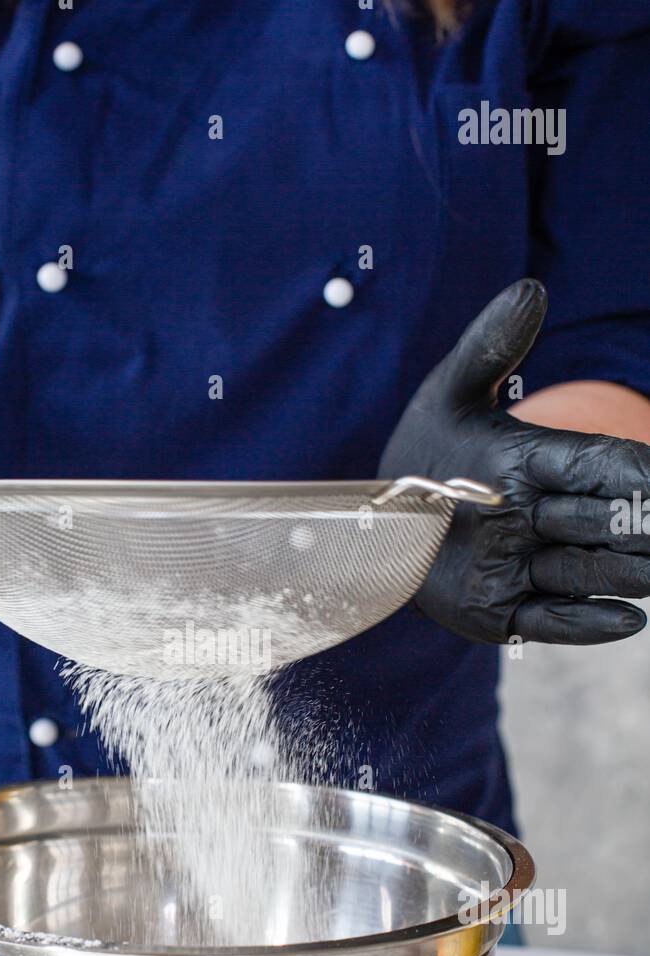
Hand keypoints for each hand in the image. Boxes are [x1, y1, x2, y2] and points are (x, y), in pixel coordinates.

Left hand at [379, 279, 649, 643]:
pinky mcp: (506, 610)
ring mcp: (531, 567)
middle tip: (644, 520)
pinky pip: (559, 620)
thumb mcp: (449, 396)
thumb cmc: (425, 453)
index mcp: (545, 463)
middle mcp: (548, 517)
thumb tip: (532, 288)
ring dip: (625, 569)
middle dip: (635, 522)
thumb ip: (489, 345)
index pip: (609, 464)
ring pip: (597, 571)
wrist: (377, 522)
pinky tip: (626, 618)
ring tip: (649, 567)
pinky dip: (592, 622)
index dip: (640, 471)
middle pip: (614, 521)